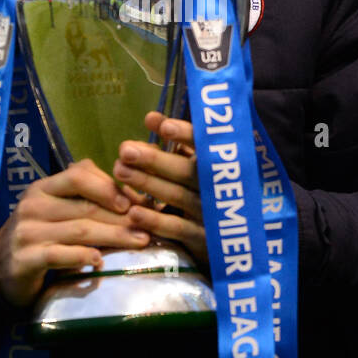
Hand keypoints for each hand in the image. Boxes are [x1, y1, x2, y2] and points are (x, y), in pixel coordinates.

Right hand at [0, 159, 150, 309]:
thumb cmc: (37, 236)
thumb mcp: (55, 209)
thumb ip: (84, 197)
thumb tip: (131, 192)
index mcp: (43, 188)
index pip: (79, 174)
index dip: (110, 186)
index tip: (136, 202)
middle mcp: (33, 205)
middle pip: (86, 206)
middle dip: (122, 216)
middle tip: (148, 225)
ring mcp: (28, 232)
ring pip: (80, 230)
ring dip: (114, 236)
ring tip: (139, 242)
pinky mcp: (25, 259)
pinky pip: (59, 255)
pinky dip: (82, 257)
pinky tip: (99, 260)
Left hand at [113, 111, 208, 272]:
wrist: (238, 234)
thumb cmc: (211, 188)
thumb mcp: (199, 162)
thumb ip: (176, 141)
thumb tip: (150, 118)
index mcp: (219, 162)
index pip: (205, 144)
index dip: (186, 134)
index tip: (163, 127)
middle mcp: (218, 185)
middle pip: (186, 171)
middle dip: (155, 160)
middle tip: (125, 151)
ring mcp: (212, 213)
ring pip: (177, 196)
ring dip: (148, 184)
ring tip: (120, 171)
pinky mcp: (204, 239)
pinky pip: (178, 228)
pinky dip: (156, 220)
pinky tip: (133, 212)